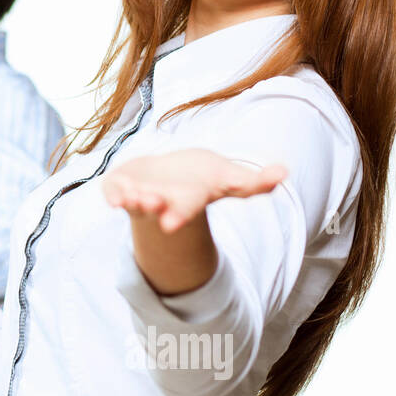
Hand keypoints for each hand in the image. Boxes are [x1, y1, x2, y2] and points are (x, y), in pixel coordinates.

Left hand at [102, 149, 286, 232]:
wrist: (174, 176)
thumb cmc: (204, 179)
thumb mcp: (230, 179)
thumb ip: (255, 182)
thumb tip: (285, 173)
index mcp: (185, 200)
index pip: (183, 210)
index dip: (177, 215)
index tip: (170, 223)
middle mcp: (160, 201)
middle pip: (153, 206)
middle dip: (149, 205)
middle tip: (147, 202)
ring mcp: (138, 194)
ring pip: (130, 200)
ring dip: (128, 199)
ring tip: (126, 196)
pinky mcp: (122, 185)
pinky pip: (112, 190)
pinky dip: (110, 192)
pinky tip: (110, 193)